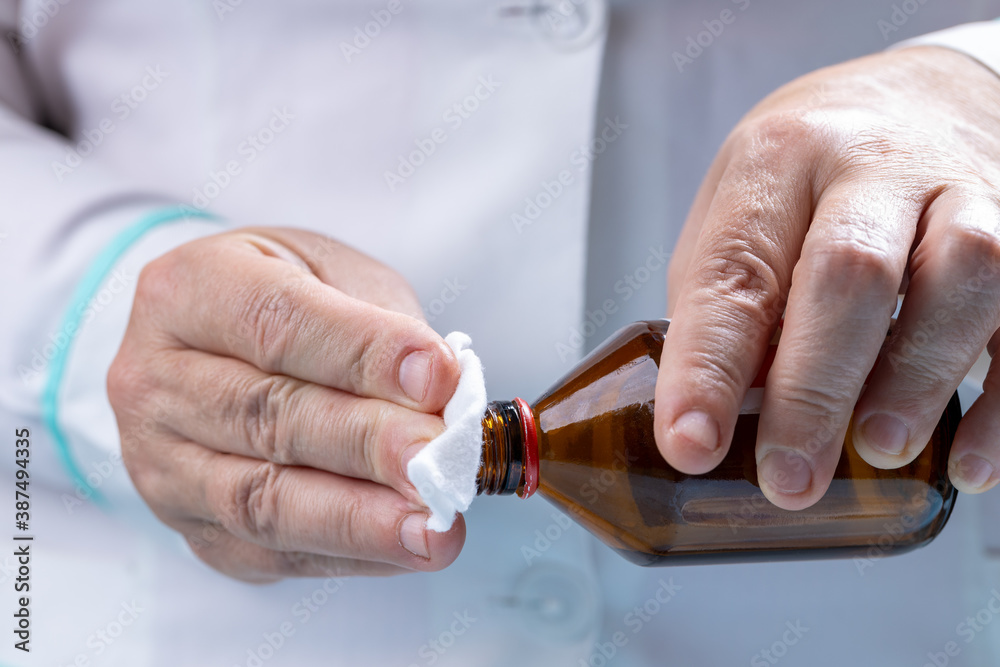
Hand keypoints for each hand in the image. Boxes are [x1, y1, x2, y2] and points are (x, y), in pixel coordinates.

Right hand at [108, 228, 462, 581]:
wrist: (225, 347)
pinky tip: (402, 547)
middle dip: (366, 444)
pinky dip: (345, 555)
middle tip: (439, 460)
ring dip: (358, 520)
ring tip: (432, 529)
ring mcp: (158, 460)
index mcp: (188, 288)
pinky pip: (267, 553)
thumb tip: (440, 392)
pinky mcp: (187, 524)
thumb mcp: (336, 274)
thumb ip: (383, 325)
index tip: (436, 378)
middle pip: (265, 416)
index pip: (276, 321)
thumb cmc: (293, 301)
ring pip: (260, 500)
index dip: (361, 353)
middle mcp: (153, 377)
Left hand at [654, 46, 999, 509]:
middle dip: (814, 389)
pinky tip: (969, 458)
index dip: (708, 366)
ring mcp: (967, 186)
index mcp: (780, 158)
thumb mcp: (745, 207)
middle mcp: (874, 162)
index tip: (691, 444)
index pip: (734, 270)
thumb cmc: (816, 167)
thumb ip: (733, 300)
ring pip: (961, 274)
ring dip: (917, 378)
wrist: (924, 92)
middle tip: (788, 479)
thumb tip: (729, 413)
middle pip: (849, 271)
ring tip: (879, 451)